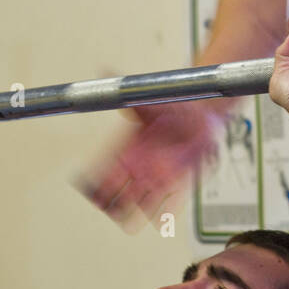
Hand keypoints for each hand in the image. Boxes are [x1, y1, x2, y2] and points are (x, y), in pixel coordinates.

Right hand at [75, 99, 222, 227]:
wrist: (201, 113)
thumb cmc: (171, 105)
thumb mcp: (146, 97)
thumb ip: (126, 90)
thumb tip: (104, 69)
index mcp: (123, 151)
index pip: (99, 174)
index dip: (92, 184)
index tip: (87, 186)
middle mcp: (136, 169)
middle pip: (113, 197)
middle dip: (111, 201)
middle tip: (112, 200)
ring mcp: (155, 177)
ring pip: (135, 205)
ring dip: (135, 207)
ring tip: (136, 204)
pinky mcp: (177, 181)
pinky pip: (165, 203)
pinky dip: (161, 211)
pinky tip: (159, 218)